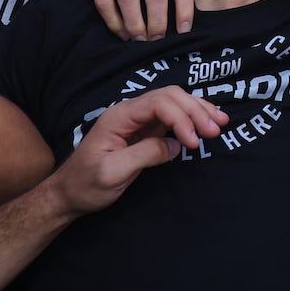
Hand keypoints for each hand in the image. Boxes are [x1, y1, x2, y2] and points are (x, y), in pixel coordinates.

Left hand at [46, 87, 229, 215]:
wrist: (69, 194)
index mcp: (119, 117)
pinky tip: (206, 124)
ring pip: (174, 102)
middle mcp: (129, 112)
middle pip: (170, 97)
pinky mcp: (144, 131)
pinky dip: (191, 119)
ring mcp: (137, 120)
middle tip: (216, 130)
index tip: (194, 142)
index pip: (158, 104)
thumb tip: (175, 146)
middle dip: (195, 110)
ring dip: (198, 110)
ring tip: (220, 123)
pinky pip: (172, 117)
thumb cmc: (86, 184)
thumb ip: (144, 154)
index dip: (181, 118)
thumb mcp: (113, 173)